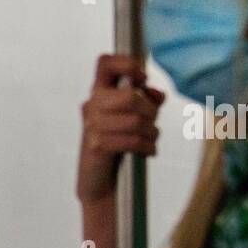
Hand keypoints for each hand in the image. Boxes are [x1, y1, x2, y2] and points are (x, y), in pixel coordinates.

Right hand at [77, 54, 164, 204]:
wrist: (101, 184)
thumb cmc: (120, 147)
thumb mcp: (135, 118)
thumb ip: (147, 101)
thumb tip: (156, 94)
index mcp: (99, 92)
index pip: (105, 63)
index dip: (126, 64)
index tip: (141, 79)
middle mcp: (91, 105)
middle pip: (131, 96)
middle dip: (150, 112)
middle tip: (151, 123)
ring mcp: (91, 125)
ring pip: (136, 121)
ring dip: (151, 133)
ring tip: (149, 141)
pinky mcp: (96, 145)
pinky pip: (132, 140)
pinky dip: (147, 147)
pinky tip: (147, 152)